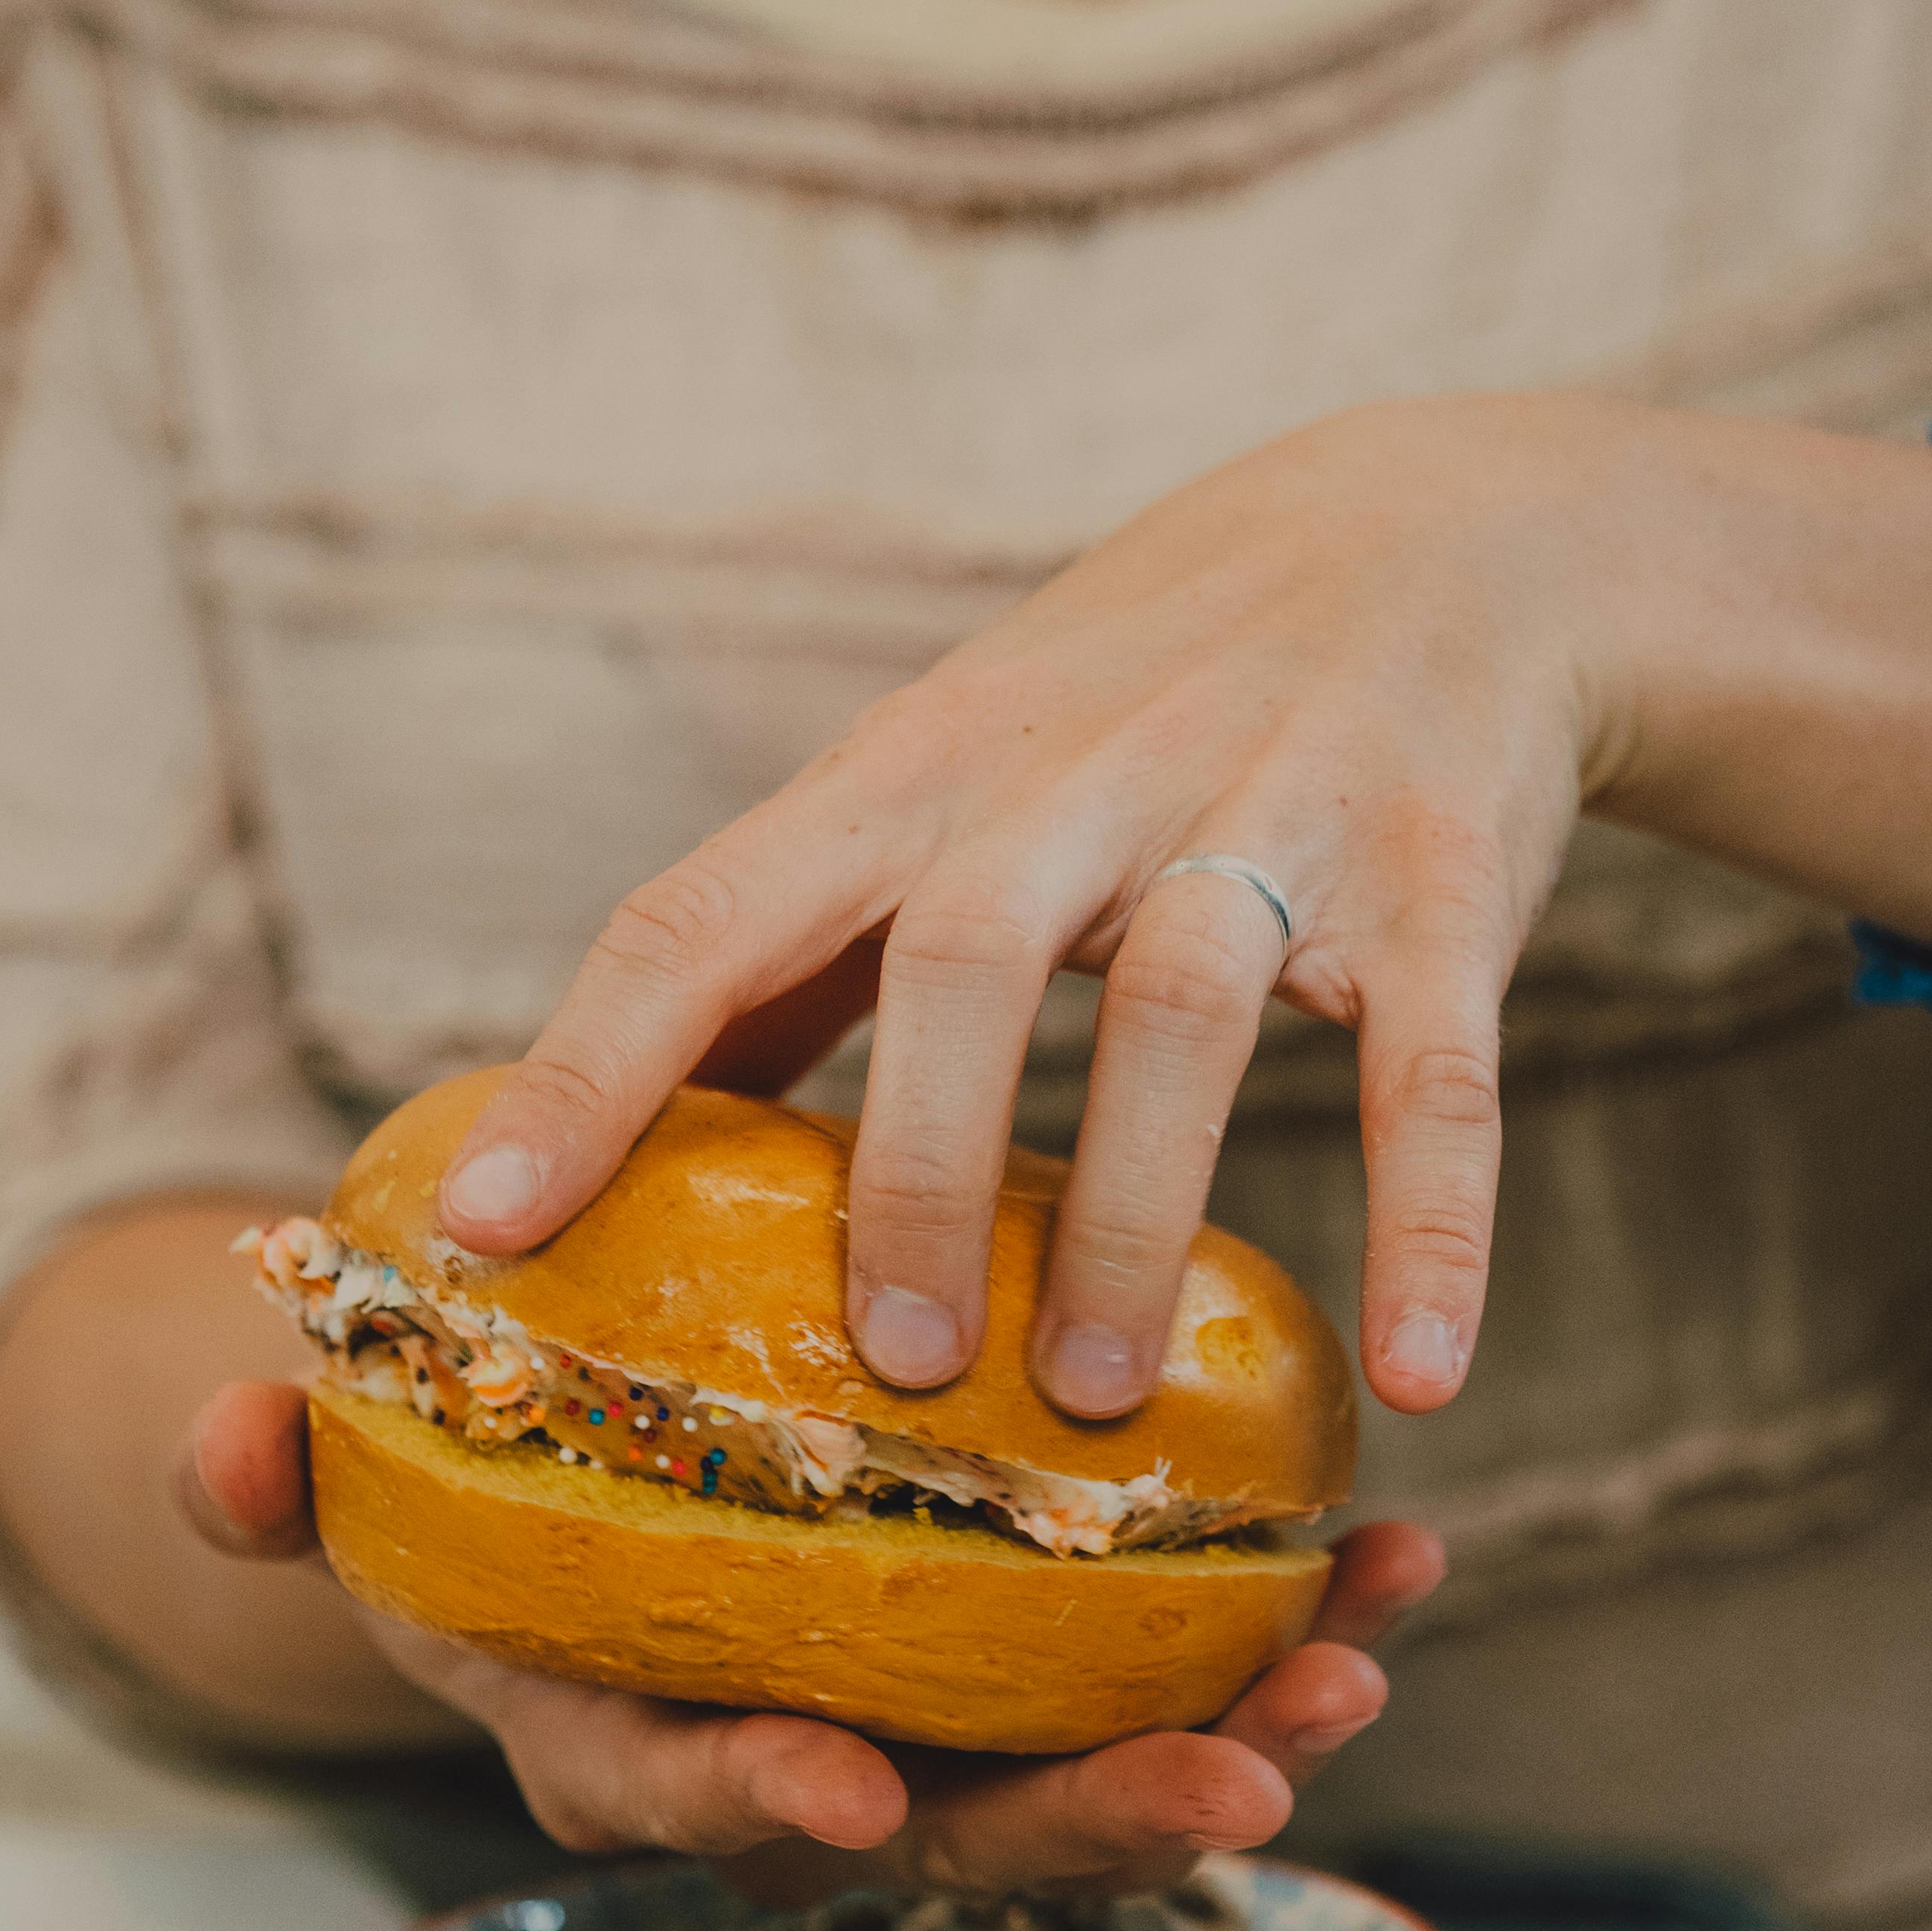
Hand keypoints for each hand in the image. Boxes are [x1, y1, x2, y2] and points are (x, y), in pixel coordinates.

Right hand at [186, 1383, 1442, 1893]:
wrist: (577, 1514)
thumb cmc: (465, 1500)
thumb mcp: (365, 1485)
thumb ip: (282, 1479)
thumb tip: (223, 1443)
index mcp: (618, 1748)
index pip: (684, 1799)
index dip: (752, 1806)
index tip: (845, 1793)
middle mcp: (784, 1783)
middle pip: (943, 1837)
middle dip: (1093, 1818)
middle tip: (1238, 1772)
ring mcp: (920, 1748)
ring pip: (1082, 1782)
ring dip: (1229, 1734)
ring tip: (1359, 1659)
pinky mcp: (1021, 1690)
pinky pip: (1153, 1686)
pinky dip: (1269, 1635)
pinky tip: (1389, 1568)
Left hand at [429, 396, 1931, 1421]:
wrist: (1440, 532)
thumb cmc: (1124, 712)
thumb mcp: (940, 782)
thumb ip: (792, 946)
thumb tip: (594, 1143)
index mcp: (913, 776)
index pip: (705, 915)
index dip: (587, 1071)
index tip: (483, 1231)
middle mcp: (1079, 776)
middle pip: (961, 957)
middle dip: (913, 1169)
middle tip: (892, 1368)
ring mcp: (1274, 811)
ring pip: (1187, 1009)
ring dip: (1133, 1211)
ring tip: (1091, 1398)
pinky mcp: (1448, 874)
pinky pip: (1438, 1065)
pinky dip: (1435, 1219)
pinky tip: (1419, 1372)